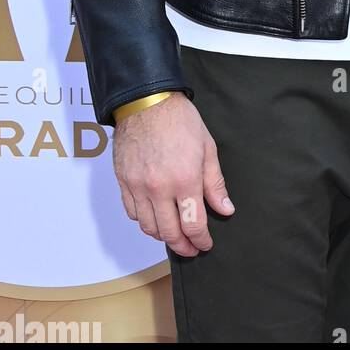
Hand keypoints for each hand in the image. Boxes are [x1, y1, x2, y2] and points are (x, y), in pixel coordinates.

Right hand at [112, 93, 233, 256]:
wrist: (147, 102)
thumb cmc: (179, 120)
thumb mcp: (207, 149)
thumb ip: (215, 184)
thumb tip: (225, 208)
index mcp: (184, 179)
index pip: (193, 224)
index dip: (201, 240)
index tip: (205, 244)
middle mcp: (159, 188)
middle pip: (169, 233)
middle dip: (183, 245)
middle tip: (192, 248)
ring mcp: (138, 187)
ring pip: (148, 227)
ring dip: (163, 236)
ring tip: (175, 234)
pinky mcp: (123, 183)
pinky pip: (132, 213)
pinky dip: (144, 221)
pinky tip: (155, 217)